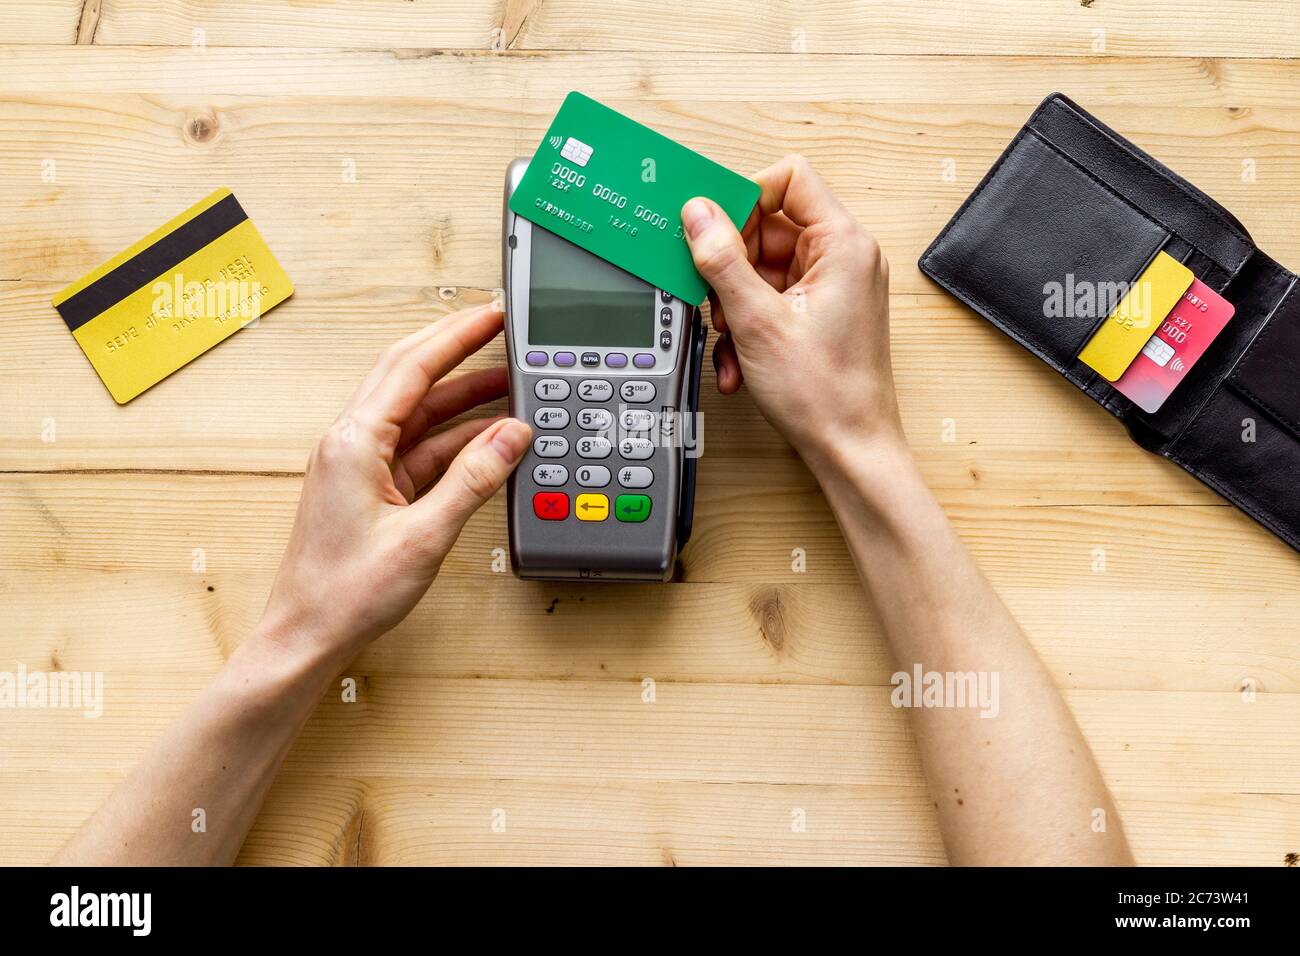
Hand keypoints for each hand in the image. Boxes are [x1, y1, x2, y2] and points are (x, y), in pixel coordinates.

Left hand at [257, 303, 530, 671]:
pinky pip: (419, 447)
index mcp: (353, 442)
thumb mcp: (424, 536)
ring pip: (418, 413)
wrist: (307, 636)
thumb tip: (510, 436)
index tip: (491, 314)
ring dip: (463, 398)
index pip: (412, 367)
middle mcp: (351, 443)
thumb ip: (472, 480)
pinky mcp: (370, 487)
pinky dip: (455, 439)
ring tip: (508, 386)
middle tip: (499, 330)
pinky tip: (488, 439)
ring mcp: (359, 464)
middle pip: (410, 377)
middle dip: (457, 350)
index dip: (456, 335)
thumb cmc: (345, 593)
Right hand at [681, 155, 899, 469]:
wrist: (850, 450)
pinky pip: (770, 301)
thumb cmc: (826, 394)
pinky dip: (747, 326)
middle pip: (766, 228)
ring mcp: (831, 289)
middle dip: (730, 267)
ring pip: (761, 270)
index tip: (710, 227)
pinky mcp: (819, 316)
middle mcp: (842, 259)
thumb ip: (722, 260)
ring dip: (733, 306)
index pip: (790, 179)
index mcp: (842, 245)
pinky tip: (739, 362)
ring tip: (730, 341)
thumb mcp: (757, 321)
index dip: (744, 196)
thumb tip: (698, 214)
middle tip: (714, 298)